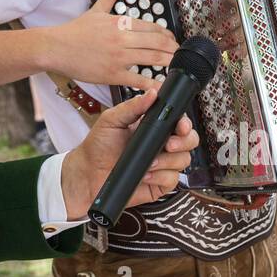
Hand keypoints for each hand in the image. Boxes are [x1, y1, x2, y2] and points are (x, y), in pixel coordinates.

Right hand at [46, 0, 177, 88]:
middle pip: (157, 42)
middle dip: (173, 48)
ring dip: (169, 61)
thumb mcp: (94, 10)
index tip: (171, 39)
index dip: (166, 34)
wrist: (56, 48)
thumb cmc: (74, 32)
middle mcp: (122, 39)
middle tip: (179, 53)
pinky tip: (162, 85)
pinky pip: (138, 79)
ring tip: (177, 65)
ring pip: (153, 58)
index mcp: (120, 22)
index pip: (152, 26)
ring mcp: (119, 57)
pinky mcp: (113, 74)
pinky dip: (153, 83)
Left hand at [60, 89, 199, 219]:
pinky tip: (146, 175)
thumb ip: (133, 106)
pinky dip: (161, 177)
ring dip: (168, 161)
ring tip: (149, 163)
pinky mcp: (160, 183)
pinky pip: (173, 179)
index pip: (178, 121)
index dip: (184, 123)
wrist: (87, 173)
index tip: (180, 125)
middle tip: (168, 145)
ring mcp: (162, 164)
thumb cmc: (98, 145)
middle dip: (184, 142)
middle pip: (189, 140)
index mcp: (153, 126)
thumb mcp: (113, 119)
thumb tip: (152, 93)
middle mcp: (160, 144)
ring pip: (184, 160)